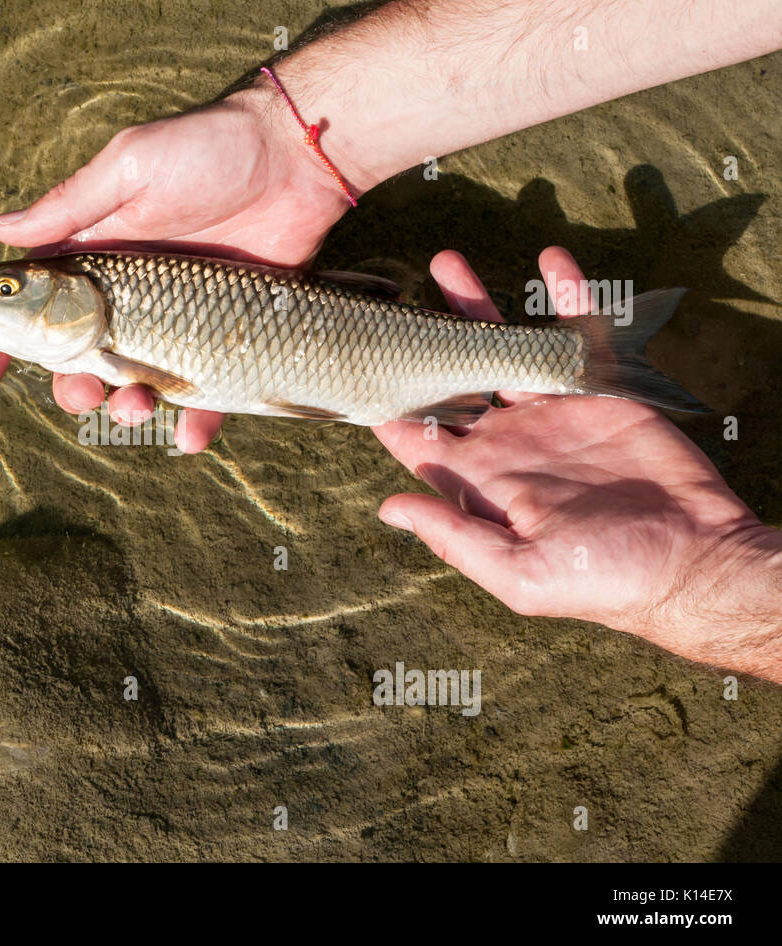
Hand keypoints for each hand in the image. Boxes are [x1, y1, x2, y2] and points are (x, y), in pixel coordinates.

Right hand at [0, 86, 350, 452]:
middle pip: (77, 361)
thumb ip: (69, 205)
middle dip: (68, 387)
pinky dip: (195, 422)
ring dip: (124, 408)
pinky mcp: (224, 336)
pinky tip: (190, 436)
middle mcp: (127, 298)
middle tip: (80, 391)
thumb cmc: (207, 148)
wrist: (293, 158)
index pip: (30, 309)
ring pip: (134, 385)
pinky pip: (206, 393)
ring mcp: (176, 322)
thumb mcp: (129, 167)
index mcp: (93, 261)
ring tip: (135, 406)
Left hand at [374, 246, 781, 679]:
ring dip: (476, 306)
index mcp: (478, 479)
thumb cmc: (603, 582)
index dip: (386, 400)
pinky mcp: (600, 390)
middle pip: (450, 376)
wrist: (694, 563)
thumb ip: (454, 538)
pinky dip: (567, 295)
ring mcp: (550, 410)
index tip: (354, 363)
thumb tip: (388, 508)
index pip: (416, 433)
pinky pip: (578, 333)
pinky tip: (550, 259)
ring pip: (502, 346)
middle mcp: (506, 438)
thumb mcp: (520, 574)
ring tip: (447, 263)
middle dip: (421, 336)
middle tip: (393, 293)